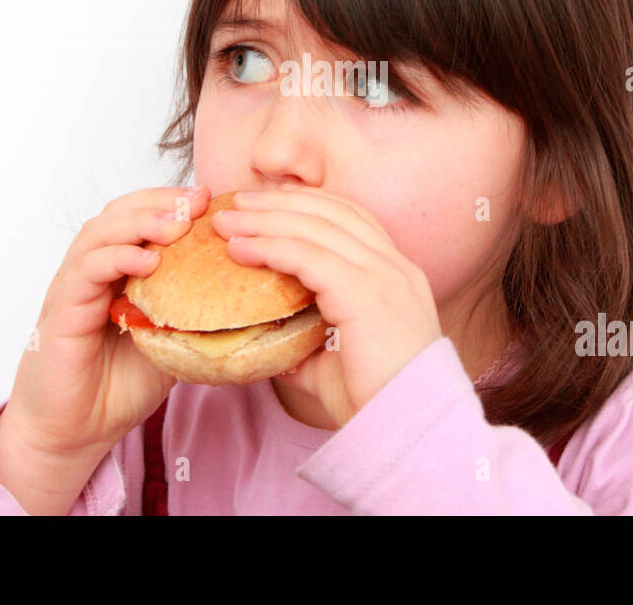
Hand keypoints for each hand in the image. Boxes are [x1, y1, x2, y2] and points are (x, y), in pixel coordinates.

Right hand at [0, 184, 210, 459]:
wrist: (76, 431)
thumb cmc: (120, 386)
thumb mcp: (173, 342)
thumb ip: (197, 316)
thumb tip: (254, 305)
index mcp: (118, 270)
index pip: (140, 216)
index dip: (172, 201)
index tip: (210, 197)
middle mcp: (92, 270)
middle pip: (119, 212)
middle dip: (160, 201)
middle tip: (198, 202)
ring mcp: (73, 286)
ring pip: (99, 232)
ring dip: (140, 221)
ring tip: (177, 223)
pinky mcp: (61, 310)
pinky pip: (86, 271)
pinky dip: (116, 257)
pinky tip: (147, 261)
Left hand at [211, 183, 441, 426]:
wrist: (406, 432)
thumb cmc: (374, 403)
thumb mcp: (337, 363)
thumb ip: (309, 345)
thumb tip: (273, 343)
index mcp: (396, 276)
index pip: (352, 219)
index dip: (308, 205)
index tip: (268, 202)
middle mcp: (395, 268)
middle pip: (332, 212)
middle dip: (280, 202)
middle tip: (238, 200)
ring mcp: (384, 277)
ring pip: (316, 228)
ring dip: (265, 219)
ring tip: (227, 221)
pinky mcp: (365, 293)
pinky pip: (308, 257)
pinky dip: (270, 246)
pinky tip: (240, 248)